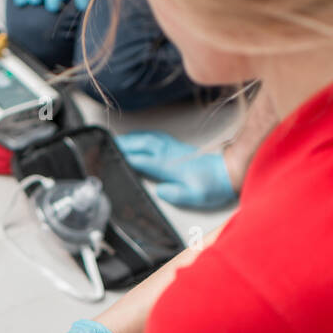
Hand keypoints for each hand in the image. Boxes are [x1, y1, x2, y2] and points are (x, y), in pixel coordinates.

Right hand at [116, 131, 237, 208]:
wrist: (228, 172)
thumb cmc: (212, 186)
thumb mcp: (195, 196)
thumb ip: (175, 194)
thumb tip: (160, 191)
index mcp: (168, 165)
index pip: (139, 160)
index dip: (123, 159)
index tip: (108, 160)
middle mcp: (168, 152)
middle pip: (139, 144)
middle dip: (121, 145)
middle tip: (104, 147)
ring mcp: (172, 147)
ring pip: (146, 138)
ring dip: (130, 139)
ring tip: (115, 142)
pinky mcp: (176, 146)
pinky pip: (153, 136)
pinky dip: (141, 136)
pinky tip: (138, 139)